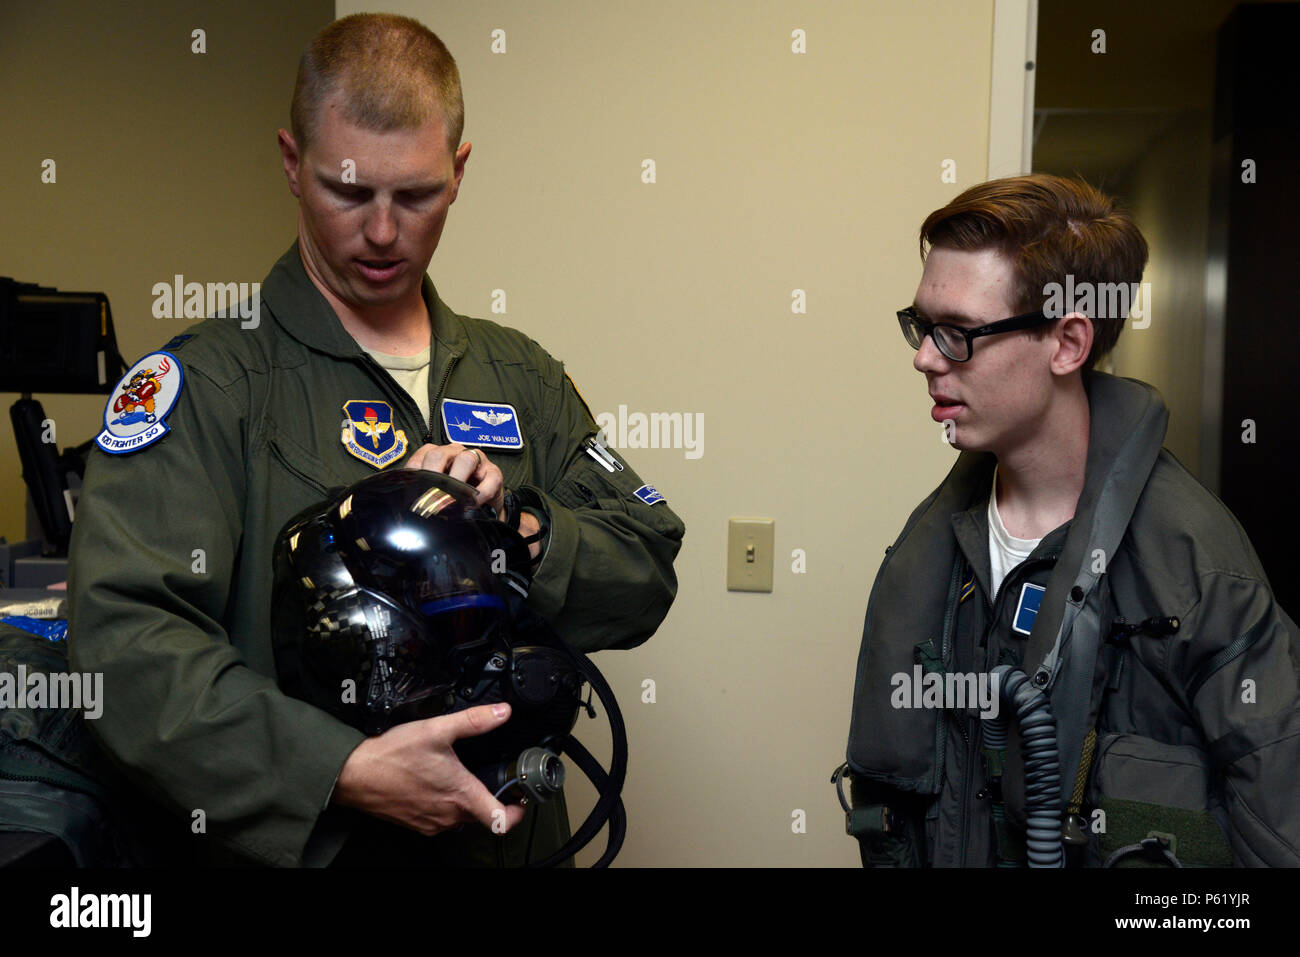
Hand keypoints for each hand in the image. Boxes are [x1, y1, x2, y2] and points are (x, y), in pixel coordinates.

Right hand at [331, 703, 526, 836]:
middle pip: (481, 816)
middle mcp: (448, 816)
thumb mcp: (437, 729)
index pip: (501, 820)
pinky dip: (443, 804)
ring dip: (463, 800)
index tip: (520, 800)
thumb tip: (502, 712)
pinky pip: (439, 818)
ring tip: (456, 776)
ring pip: (459, 817)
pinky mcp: (415, 823)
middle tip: (488, 777)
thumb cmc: (391, 755)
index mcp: (460, 796)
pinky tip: (433, 783)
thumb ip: (474, 721)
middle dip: (489, 798)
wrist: (353, 775)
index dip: (516, 813)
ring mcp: (431, 823)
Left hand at [405, 442, 503, 515]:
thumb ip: (422, 491)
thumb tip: (407, 504)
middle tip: (429, 497)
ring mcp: (476, 461)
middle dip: (433, 476)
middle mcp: (455, 453)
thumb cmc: (456, 497)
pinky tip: (472, 504)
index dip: (415, 475)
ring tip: (452, 500)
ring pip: (466, 460)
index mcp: (437, 455)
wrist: (484, 507)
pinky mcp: (494, 473)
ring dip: (457, 480)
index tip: (412, 495)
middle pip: (439, 455)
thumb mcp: (435, 492)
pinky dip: (480, 493)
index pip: (420, 458)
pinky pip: (489, 478)